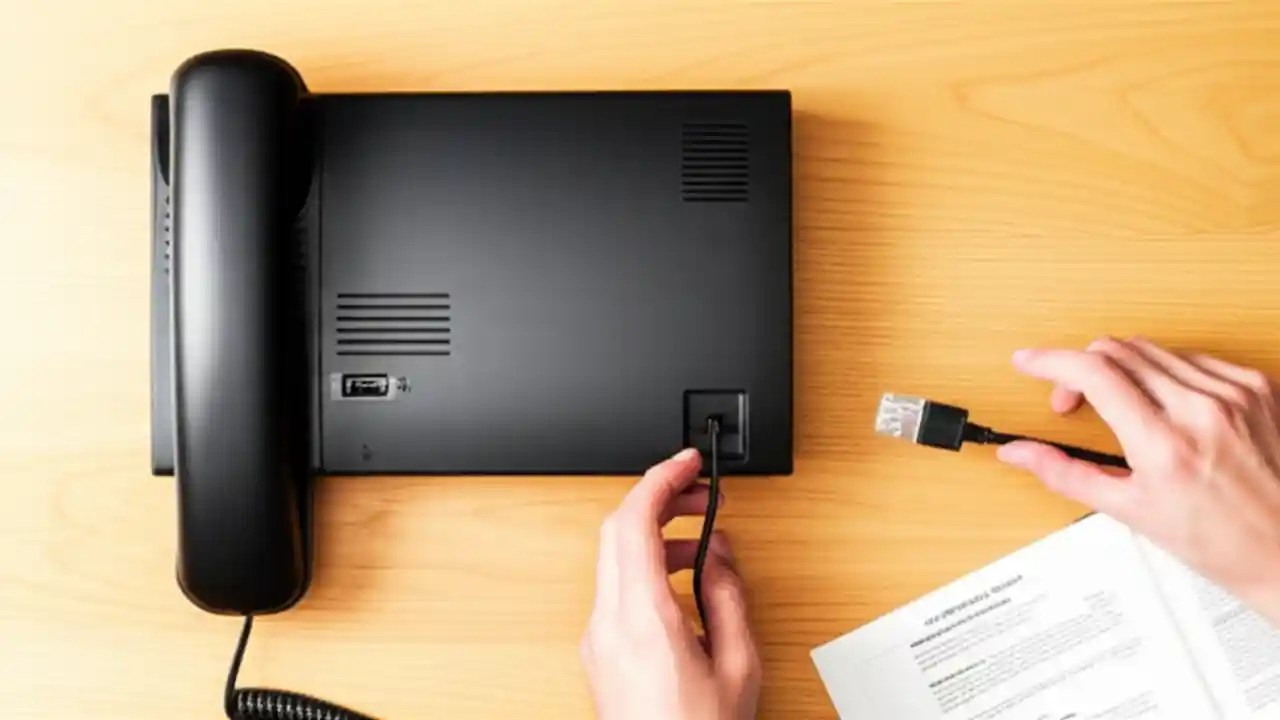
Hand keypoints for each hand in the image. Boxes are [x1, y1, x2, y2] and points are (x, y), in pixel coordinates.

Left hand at [581, 448, 760, 719]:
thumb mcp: (738, 666)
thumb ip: (728, 597)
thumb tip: (717, 553)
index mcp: (642, 618)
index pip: (634, 522)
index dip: (660, 479)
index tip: (688, 462)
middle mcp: (608, 623)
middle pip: (617, 531)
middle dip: (658, 499)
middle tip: (701, 493)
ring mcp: (597, 638)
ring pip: (614, 558)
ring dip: (655, 535)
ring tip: (704, 541)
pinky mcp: (600, 652)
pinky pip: (617, 588)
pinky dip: (648, 567)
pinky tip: (685, 581)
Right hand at [999, 337, 1279, 623]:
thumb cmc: (1221, 541)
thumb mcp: (1132, 512)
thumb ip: (1066, 474)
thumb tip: (1019, 453)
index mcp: (1165, 446)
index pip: (1094, 374)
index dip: (1050, 362)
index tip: (1029, 362)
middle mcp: (1202, 411)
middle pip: (1117, 351)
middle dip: (1079, 368)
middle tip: (1070, 399)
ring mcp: (1234, 394)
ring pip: (1151, 350)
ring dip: (1119, 368)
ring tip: (1118, 403)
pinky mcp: (1257, 386)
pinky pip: (1192, 358)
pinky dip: (1163, 372)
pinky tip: (1162, 402)